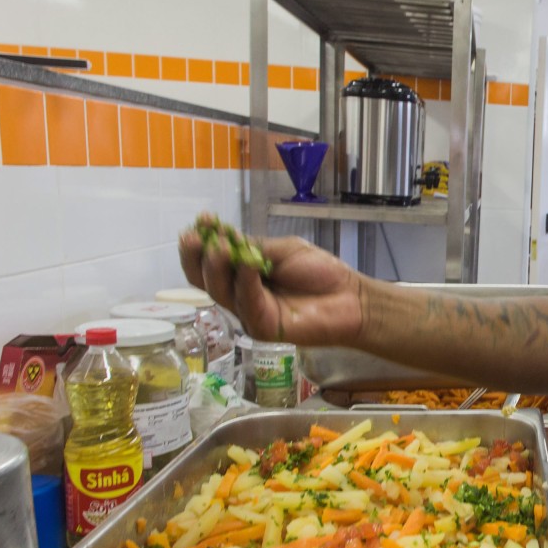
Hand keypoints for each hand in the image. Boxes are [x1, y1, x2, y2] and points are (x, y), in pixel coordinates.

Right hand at [179, 220, 364, 346]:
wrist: (351, 297)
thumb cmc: (320, 273)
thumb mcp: (282, 251)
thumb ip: (253, 247)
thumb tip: (222, 238)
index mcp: (243, 274)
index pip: (212, 262)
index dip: (202, 243)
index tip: (202, 220)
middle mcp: (240, 294)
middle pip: (206, 280)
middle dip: (198, 257)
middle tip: (195, 237)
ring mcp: (250, 313)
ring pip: (221, 292)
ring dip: (217, 267)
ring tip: (219, 246)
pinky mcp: (263, 327)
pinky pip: (248, 302)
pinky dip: (246, 281)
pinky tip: (247, 263)